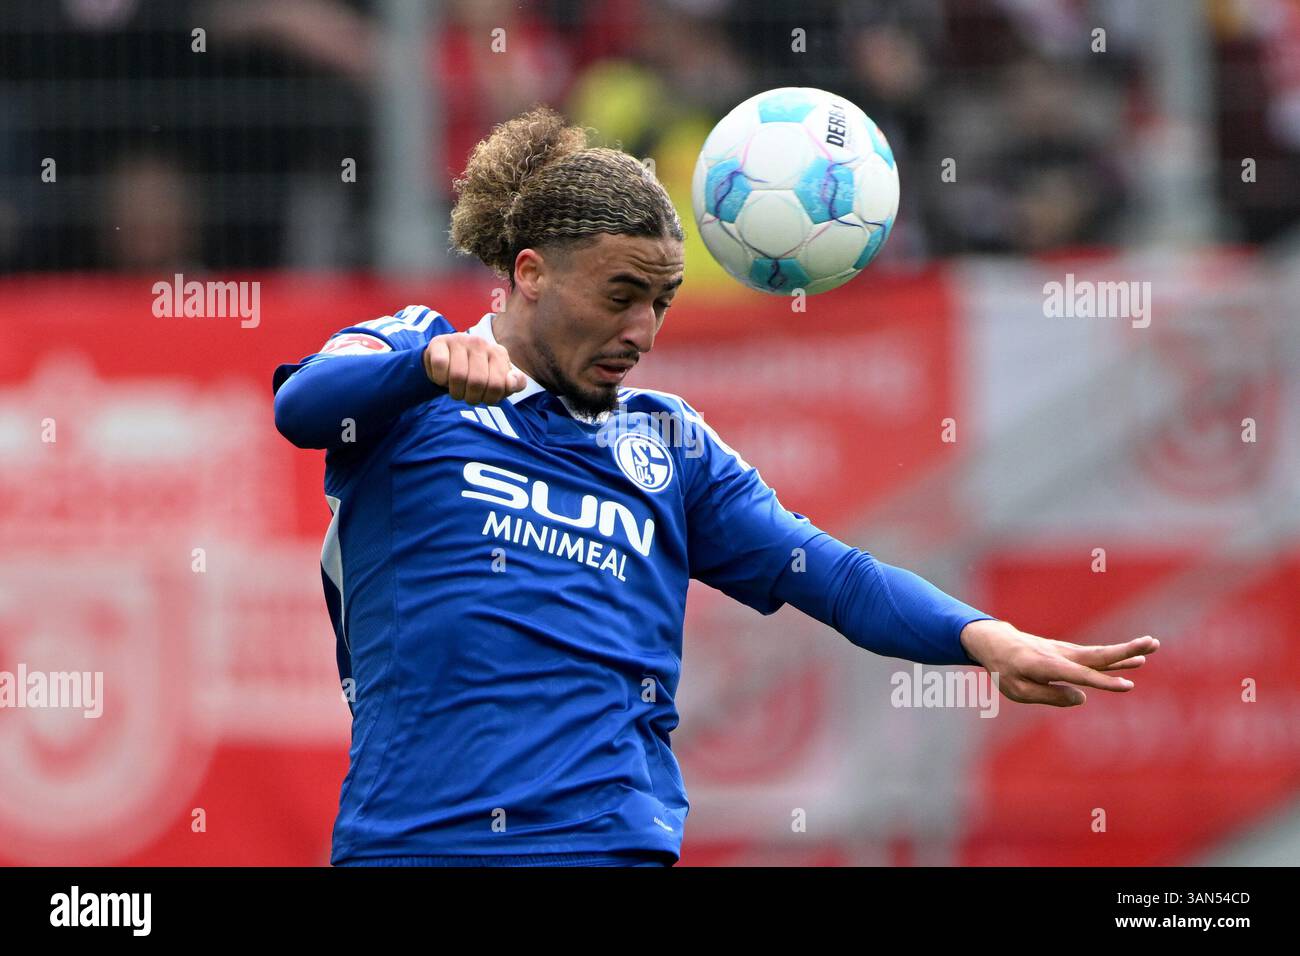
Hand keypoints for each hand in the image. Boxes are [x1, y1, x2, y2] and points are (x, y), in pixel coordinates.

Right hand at [423, 333, 526, 404]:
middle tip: (467, 396)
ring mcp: (459, 340)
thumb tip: (510, 381)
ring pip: (457, 376)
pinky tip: (443, 378)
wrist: (448, 360)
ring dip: (455, 392)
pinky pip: (440, 365)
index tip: (484, 397)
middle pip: (476, 382)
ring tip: (456, 389)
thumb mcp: (500, 381)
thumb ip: (515, 384)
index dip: (489, 399)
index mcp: (498, 353)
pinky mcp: (439, 342)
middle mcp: (480, 343)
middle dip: (471, 398)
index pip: (497, 385)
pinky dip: (439, 379)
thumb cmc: (478, 375)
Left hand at [959, 619, 1158, 706]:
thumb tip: (1081, 698)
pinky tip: (1134, 660)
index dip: (1103, 682)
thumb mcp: (1017, 690)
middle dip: (1126, 651)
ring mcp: (1067, 652)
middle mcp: (1061, 655)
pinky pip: (1095, 655)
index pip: (1081, 675)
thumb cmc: (1005, 670)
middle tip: (1152, 643)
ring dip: (1127, 650)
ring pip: (1100, 653)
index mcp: (1047, 666)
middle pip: (1098, 655)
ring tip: (1153, 645)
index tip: (1128, 686)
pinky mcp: (1069, 653)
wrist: (997, 643)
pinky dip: (1115, 656)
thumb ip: (1049, 696)